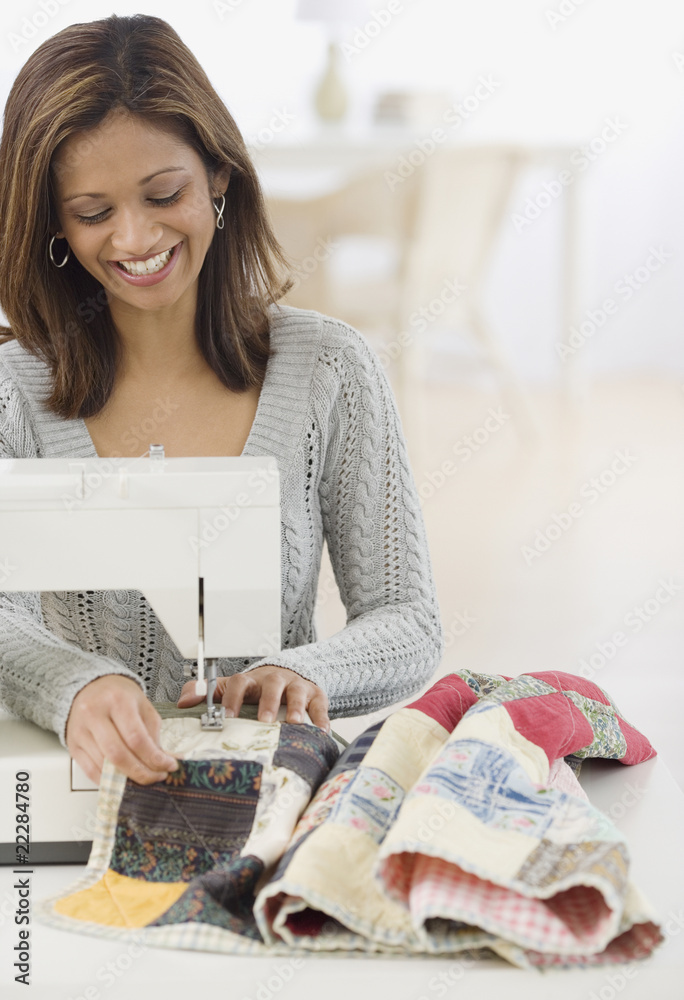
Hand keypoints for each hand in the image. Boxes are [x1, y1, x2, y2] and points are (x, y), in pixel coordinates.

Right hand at [66, 674, 178, 784]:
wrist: (91, 687)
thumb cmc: (119, 696)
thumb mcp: (142, 705)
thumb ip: (153, 732)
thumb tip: (162, 760)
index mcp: (117, 700)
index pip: (136, 738)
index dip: (154, 758)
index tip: (168, 767)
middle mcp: (94, 714)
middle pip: (118, 755)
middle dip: (141, 773)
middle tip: (157, 777)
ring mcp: (80, 731)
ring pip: (104, 766)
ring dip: (127, 779)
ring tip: (143, 777)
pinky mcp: (72, 745)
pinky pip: (90, 771)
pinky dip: (109, 780)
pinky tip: (123, 780)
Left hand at [177, 665, 329, 731]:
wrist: (289, 676)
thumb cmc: (258, 689)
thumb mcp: (232, 689)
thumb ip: (208, 693)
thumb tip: (182, 702)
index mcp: (251, 680)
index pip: (239, 684)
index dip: (233, 699)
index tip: (228, 718)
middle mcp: (275, 680)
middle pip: (272, 684)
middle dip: (269, 702)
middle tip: (265, 720)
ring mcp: (297, 686)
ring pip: (298, 692)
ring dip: (297, 707)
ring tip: (295, 723)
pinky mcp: (316, 695)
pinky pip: (321, 704)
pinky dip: (321, 718)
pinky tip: (320, 731)